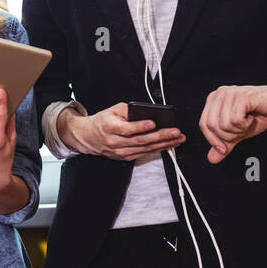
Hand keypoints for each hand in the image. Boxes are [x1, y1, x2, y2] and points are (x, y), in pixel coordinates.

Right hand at [66, 102, 184, 161]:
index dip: (140, 126)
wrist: (89, 137)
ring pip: (145, 148)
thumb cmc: (102, 122)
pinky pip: (144, 153)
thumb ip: (128, 110)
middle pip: (140, 140)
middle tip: (175, 132)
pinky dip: (158, 149)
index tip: (152, 123)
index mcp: (109, 127)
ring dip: (164, 144)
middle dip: (160, 136)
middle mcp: (115, 142)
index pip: (126, 129)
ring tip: (177, 138)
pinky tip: (169, 144)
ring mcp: (120, 152)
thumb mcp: (112, 110)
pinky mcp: (125, 157)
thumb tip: (146, 113)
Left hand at [199, 81, 266, 163]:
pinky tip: (252, 117)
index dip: (213, 139)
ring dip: (240, 130)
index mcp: (214, 100)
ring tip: (248, 121)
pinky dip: (246, 125)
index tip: (224, 148)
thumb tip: (212, 158)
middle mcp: (219, 94)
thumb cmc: (259, 114)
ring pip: (224, 124)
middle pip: (212, 126)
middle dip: (229, 135)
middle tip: (242, 129)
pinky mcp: (241, 96)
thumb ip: (225, 144)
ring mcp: (229, 93)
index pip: (204, 124)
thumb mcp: (239, 133)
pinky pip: (235, 120)